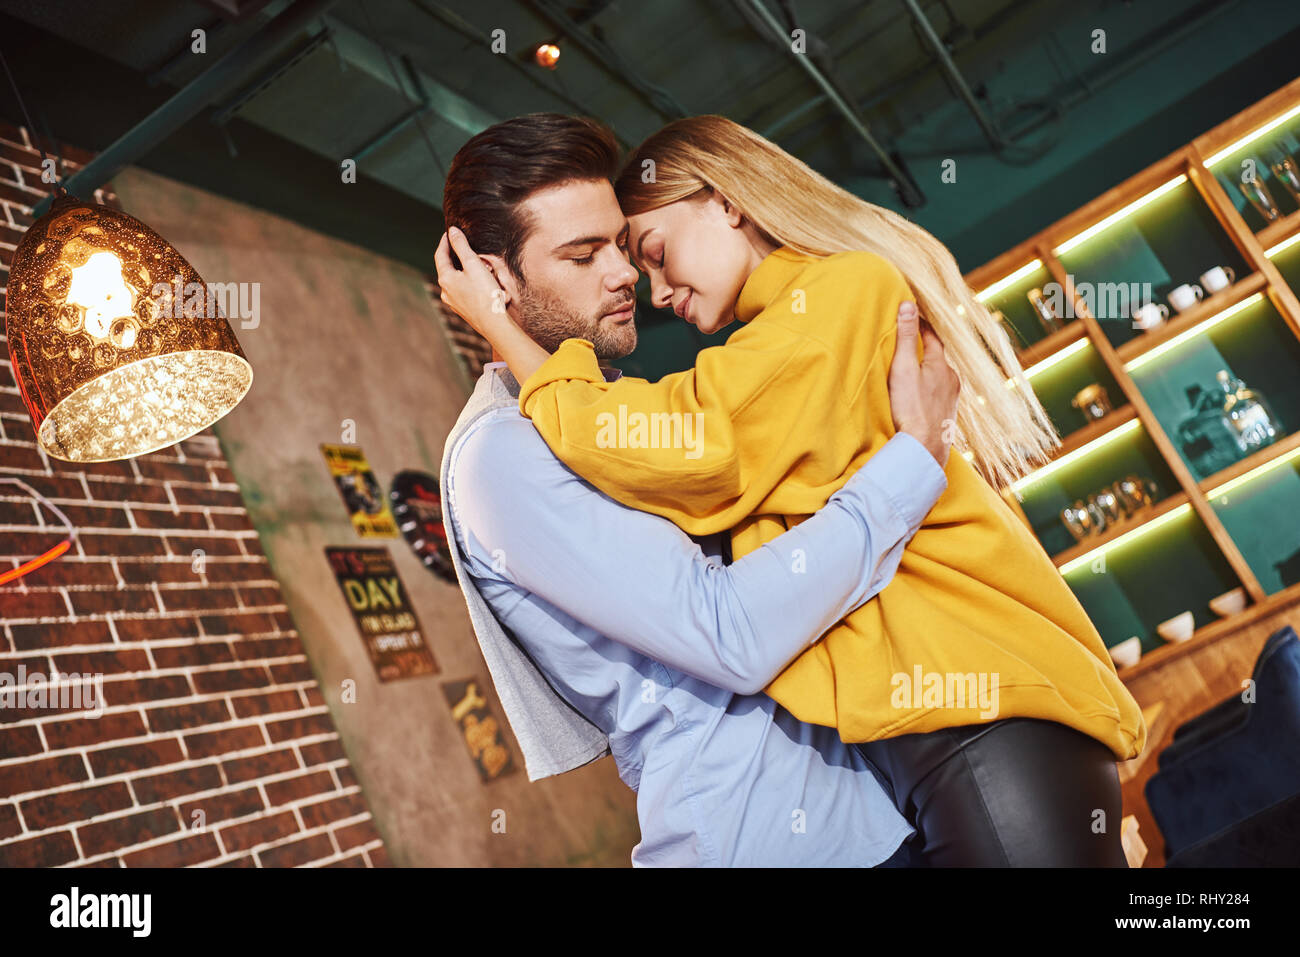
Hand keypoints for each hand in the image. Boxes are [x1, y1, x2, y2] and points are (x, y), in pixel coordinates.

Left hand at [434, 227, 510, 339]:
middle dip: (457, 257)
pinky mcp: (463, 310)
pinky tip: (483, 284)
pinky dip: (471, 284)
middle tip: (465, 247)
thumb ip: (462, 246)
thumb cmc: (485, 294)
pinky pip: (464, 292)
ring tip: (479, 266)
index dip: (445, 242)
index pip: (440, 255)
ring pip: (457, 281)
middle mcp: (446, 292)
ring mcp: (454, 302)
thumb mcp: (474, 265)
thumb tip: (453, 231)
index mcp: (445, 279)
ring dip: (466, 271)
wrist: (494, 324)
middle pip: (448, 268)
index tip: (450, 232)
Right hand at [887, 301, 960, 467]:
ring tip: (914, 371)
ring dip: (928, 371)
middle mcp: (951, 379)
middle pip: (937, 357)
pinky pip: (939, 394)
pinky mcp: (947, 415)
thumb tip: (908, 304)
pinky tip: (921, 398)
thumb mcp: (903, 368)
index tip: (911, 316)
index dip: (920, 325)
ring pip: (939, 377)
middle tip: (910, 342)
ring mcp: (951, 398)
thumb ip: (905, 337)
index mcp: (940, 364)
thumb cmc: (912, 408)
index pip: (932, 336)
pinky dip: (929, 389)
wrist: (924, 448)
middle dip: (924, 348)